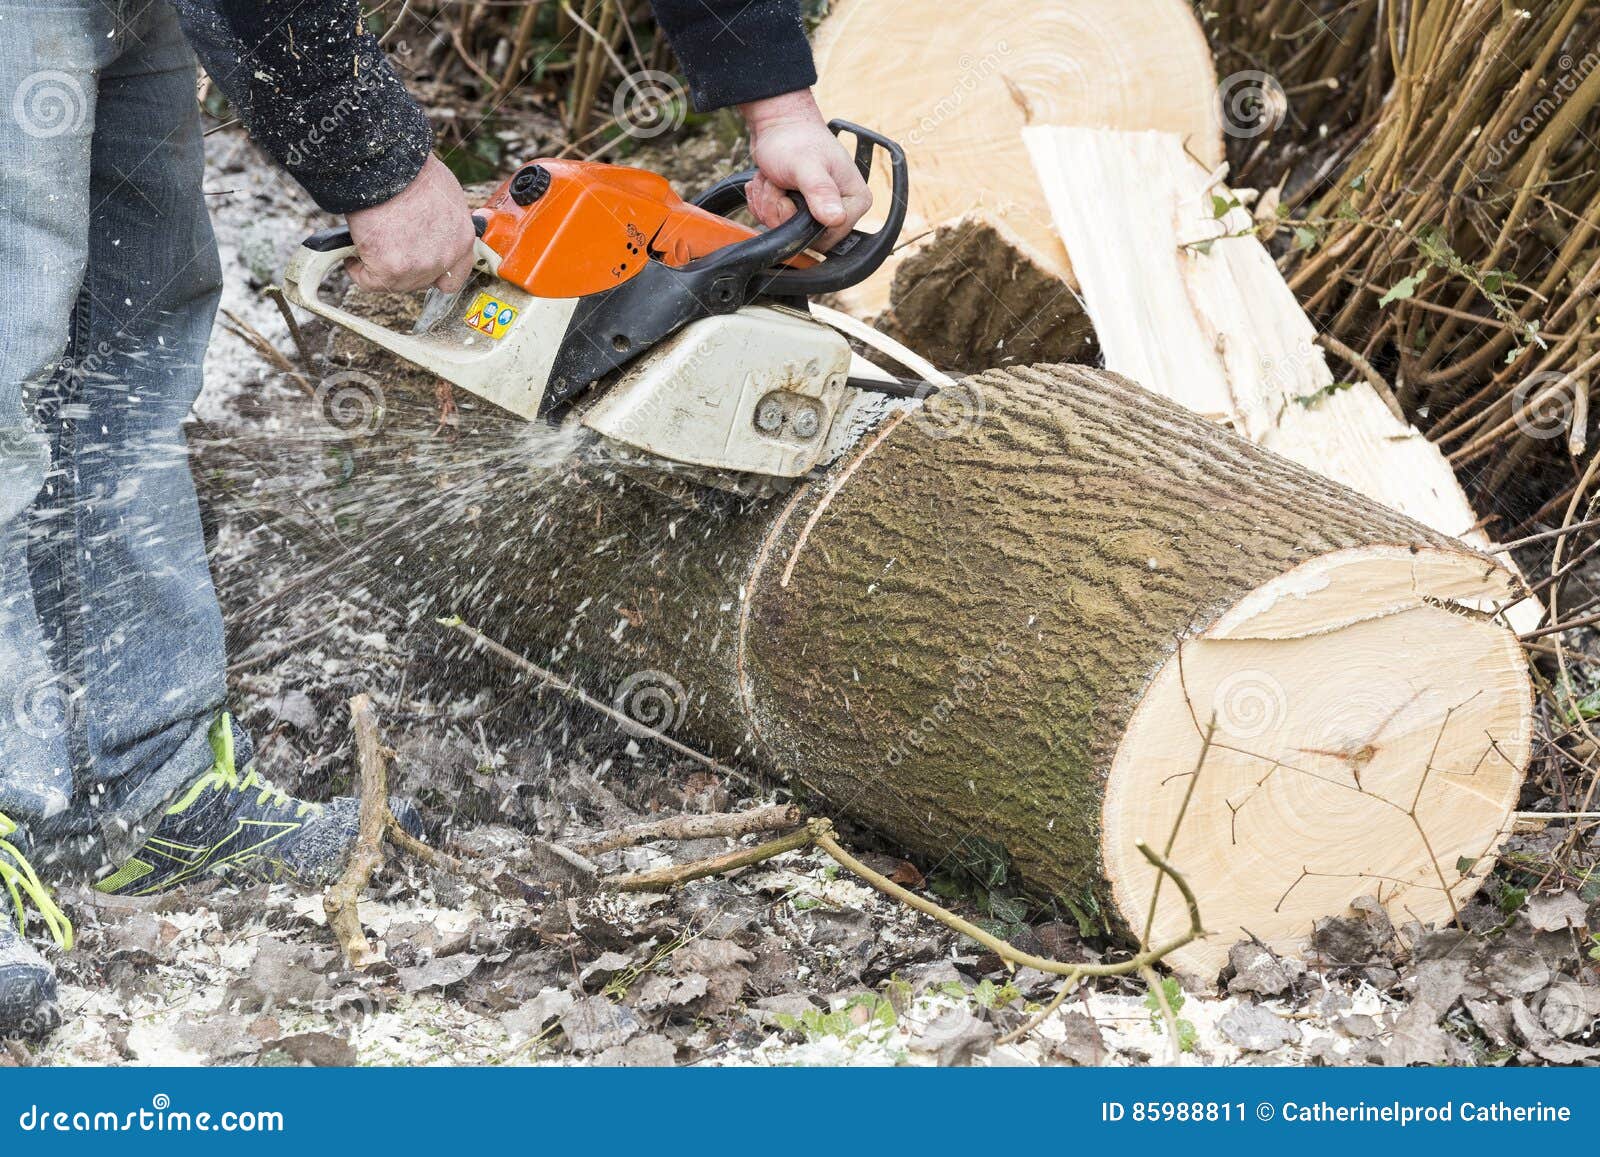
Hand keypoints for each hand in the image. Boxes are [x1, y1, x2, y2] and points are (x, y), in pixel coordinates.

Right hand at [344, 155, 475, 292]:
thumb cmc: (412, 171)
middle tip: (385, 249)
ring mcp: (419, 267)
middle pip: (421, 280)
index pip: (454, 276)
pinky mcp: (391, 270)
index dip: (432, 273)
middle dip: (402, 267)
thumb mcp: (444, 197)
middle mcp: (445, 258)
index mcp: (462, 239)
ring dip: (378, 268)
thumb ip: (442, 224)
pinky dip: (357, 269)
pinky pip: (368, 281)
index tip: (417, 266)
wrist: (389, 165)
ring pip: (396, 283)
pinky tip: (353, 255)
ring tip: (367, 247)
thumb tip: (427, 231)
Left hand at [740, 90, 871, 251]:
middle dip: (780, 212)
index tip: (790, 198)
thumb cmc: (794, 138)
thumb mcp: (806, 165)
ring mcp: (820, 208)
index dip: (802, 224)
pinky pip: (776, 222)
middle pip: (805, 237)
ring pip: (786, 230)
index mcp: (854, 200)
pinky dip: (765, 204)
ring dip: (769, 205)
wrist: (776, 124)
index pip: (828, 237)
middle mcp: (841, 208)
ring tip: (772, 180)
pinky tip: (769, 184)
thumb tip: (835, 219)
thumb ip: (820, 191)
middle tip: (778, 185)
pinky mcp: (801, 208)